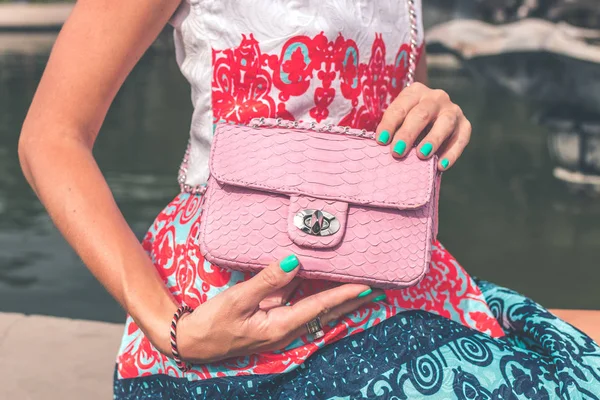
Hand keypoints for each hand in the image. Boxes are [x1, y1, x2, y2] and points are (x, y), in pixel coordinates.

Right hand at [176, 255, 381, 363]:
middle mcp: (286, 329)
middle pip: (327, 314)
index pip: (319, 308)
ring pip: (317, 311)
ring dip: (340, 301)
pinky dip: (318, 297)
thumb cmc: (213, 323)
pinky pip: (301, 306)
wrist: (193, 342)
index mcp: (280, 326)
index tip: (367, 287)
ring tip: (363, 291)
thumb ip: (266, 281)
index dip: (344, 296)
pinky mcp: (273, 321)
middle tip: (380, 292)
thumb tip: (293, 262)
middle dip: (353, 303)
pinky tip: (325, 287)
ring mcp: (281, 326)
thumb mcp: (238, 300)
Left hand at [375, 82, 471, 170]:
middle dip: (408, 133)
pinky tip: (441, 166)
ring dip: (432, 140)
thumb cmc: (408, 123)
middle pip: (422, 114)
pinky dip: (451, 153)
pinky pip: (461, 139)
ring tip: (421, 155)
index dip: (390, 124)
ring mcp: (452, 110)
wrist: (433, 119)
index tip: (381, 141)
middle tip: (397, 151)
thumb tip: (384, 148)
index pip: (401, 107)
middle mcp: (435, 97)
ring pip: (445, 123)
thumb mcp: (399, 120)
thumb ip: (393, 130)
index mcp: (415, 92)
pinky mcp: (465, 124)